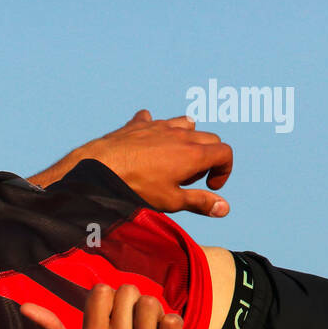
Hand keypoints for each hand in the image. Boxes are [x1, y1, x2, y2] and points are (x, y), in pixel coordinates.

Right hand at [22, 283, 184, 328]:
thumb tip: (25, 306)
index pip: (102, 291)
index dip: (109, 300)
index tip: (113, 320)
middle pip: (129, 292)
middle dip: (132, 305)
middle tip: (132, 327)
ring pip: (151, 303)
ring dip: (153, 314)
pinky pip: (173, 320)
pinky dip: (171, 327)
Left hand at [80, 109, 232, 216]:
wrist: (103, 168)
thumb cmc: (138, 188)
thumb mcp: (171, 201)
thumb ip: (199, 202)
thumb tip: (224, 208)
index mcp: (194, 154)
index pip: (225, 153)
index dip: (224, 170)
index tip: (210, 186)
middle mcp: (181, 135)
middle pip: (209, 138)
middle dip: (207, 158)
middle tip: (189, 179)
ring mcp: (161, 126)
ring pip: (186, 124)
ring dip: (187, 139)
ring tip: (173, 160)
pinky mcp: (141, 124)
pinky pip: (154, 120)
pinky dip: (157, 130)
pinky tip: (148, 142)